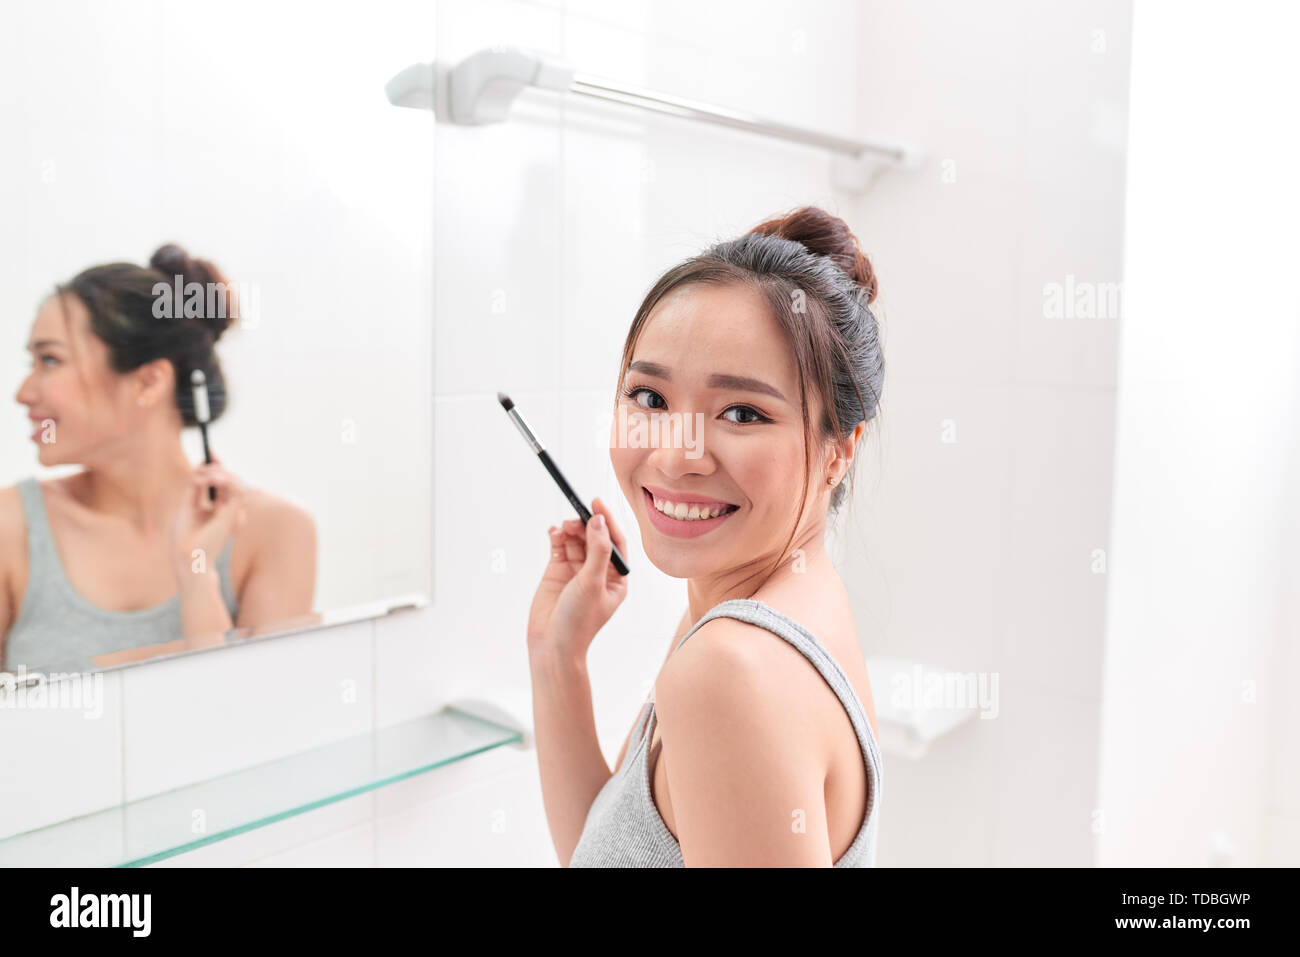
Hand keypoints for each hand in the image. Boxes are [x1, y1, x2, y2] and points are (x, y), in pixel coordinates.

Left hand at [170, 455, 247, 583]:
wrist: (186, 555)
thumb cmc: (185, 536)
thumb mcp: (187, 505)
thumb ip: (195, 488)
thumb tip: (200, 468)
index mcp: (219, 508)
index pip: (223, 481)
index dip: (218, 465)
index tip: (210, 450)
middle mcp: (229, 509)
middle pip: (231, 478)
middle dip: (216, 468)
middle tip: (200, 467)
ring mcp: (233, 511)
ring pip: (236, 481)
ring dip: (218, 473)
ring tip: (201, 476)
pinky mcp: (233, 514)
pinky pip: (236, 489)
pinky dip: (222, 480)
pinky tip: (206, 480)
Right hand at [527, 497, 628, 660]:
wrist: (552, 646)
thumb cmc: (578, 622)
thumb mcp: (592, 583)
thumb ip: (597, 550)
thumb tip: (598, 521)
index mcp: (616, 578)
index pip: (616, 542)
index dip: (607, 521)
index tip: (597, 502)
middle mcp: (597, 572)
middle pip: (595, 538)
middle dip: (586, 525)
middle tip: (575, 516)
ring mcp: (576, 572)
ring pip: (576, 540)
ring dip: (571, 530)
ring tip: (563, 527)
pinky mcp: (557, 572)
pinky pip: (559, 547)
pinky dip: (556, 537)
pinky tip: (553, 532)